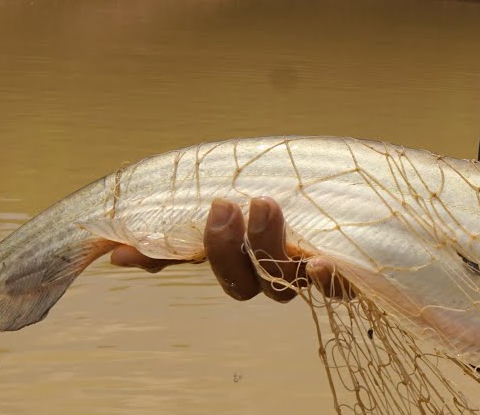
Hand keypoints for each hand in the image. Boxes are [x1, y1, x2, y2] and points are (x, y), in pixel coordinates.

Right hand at [109, 196, 352, 300]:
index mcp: (251, 261)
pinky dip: (326, 280)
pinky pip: (338, 287)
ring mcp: (312, 272)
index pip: (209, 271)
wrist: (363, 192)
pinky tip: (319, 262)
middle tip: (224, 205)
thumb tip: (116, 251)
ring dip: (268, 245)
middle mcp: (279, 274)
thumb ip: (185, 229)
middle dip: (227, 248)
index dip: (169, 264)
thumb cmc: (291, 198)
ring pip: (284, 280)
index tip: (132, 250)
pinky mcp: (349, 268)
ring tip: (264, 204)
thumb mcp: (237, 204)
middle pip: (247, 283)